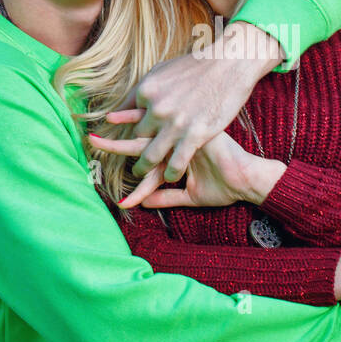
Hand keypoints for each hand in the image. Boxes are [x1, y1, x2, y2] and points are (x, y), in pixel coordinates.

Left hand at [88, 124, 277, 209]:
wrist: (250, 180)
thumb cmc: (225, 186)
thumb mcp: (191, 194)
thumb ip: (166, 197)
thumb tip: (143, 202)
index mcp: (176, 147)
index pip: (146, 146)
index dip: (124, 147)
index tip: (101, 146)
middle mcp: (177, 141)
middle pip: (141, 139)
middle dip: (114, 141)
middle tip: (90, 138)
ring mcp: (185, 140)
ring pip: (148, 140)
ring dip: (120, 143)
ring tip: (96, 141)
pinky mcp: (196, 141)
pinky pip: (167, 152)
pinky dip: (148, 162)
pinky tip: (131, 164)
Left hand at [106, 22, 283, 186]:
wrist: (230, 63)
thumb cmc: (197, 65)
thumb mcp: (162, 70)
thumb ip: (142, 89)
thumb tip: (122, 106)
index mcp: (146, 91)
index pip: (131, 118)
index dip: (132, 130)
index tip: (134, 138)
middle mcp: (157, 108)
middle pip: (138, 138)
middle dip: (135, 150)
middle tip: (134, 158)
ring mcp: (176, 123)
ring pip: (150, 156)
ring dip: (144, 168)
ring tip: (142, 174)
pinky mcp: (196, 135)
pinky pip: (176, 163)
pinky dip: (170, 173)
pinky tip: (170, 176)